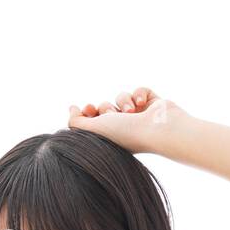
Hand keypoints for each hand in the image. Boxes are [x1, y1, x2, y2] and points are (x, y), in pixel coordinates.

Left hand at [65, 86, 187, 154]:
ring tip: (131, 111)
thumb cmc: (125, 133)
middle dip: (107, 108)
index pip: (94, 121)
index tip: (88, 108)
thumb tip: (72, 109)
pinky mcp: (153, 105)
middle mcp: (124, 128)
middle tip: (113, 115)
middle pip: (106, 107)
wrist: (158, 130)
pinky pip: (141, 90)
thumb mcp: (92, 130)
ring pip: (122, 97)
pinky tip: (143, 104)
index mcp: (110, 138)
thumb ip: (75, 122)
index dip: (89, 112)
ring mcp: (140, 117)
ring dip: (123, 101)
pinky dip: (140, 93)